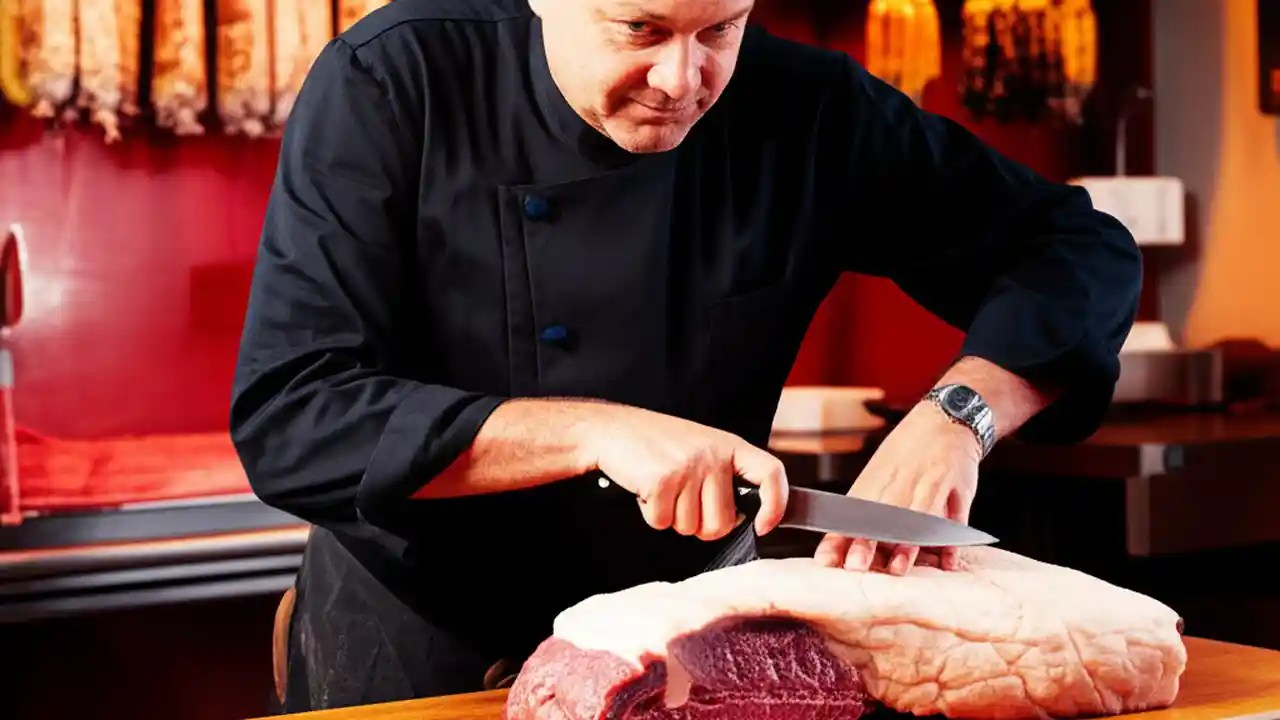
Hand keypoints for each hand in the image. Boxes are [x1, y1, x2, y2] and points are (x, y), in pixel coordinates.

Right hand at [584, 405, 789, 540]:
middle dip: (699, 525)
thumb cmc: (657, 444)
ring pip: (690, 528)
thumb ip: (723, 480)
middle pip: (722, 523)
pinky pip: (662, 523)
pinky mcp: (662, 480)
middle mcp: (713, 456)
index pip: (771, 474)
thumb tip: (740, 521)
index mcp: (729, 446)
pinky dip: (651, 515)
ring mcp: (688, 467)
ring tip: (662, 488)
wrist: (613, 430)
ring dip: (671, 517)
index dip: (775, 504)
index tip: (763, 525)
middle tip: (681, 501)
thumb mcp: (701, 450)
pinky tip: (647, 490)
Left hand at [814, 401, 980, 574]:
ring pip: (914, 518)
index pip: (849, 519)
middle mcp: (897, 486)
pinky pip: (953, 516)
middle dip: (865, 542)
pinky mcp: (953, 484)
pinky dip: (950, 541)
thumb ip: (864, 514)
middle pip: (879, 520)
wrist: (942, 421)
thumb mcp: (877, 477)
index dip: (837, 541)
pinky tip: (946, 561)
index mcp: (872, 486)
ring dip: (906, 545)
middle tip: (857, 564)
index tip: (826, 561)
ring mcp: (926, 484)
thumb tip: (840, 551)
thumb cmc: (905, 456)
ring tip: (897, 568)